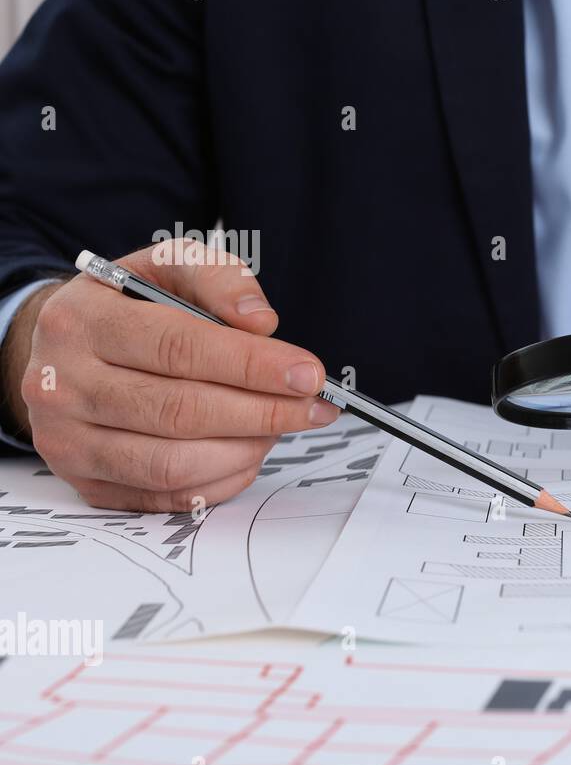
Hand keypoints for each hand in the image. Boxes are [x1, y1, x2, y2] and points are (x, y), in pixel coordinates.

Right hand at [2, 240, 339, 510]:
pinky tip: (250, 451)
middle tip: (315, 407)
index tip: (308, 374)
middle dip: (263, 412)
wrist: (62, 349)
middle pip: (180, 411)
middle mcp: (61, 385)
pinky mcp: (86, 483)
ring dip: (246, 449)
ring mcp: (67, 441)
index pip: (178, 348)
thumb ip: (218, 279)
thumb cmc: (127, 307)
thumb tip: (261, 322)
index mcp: (81, 322)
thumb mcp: (166, 268)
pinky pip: (168, 496)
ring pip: (173, 463)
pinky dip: (223, 478)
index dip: (252, 365)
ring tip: (282, 426)